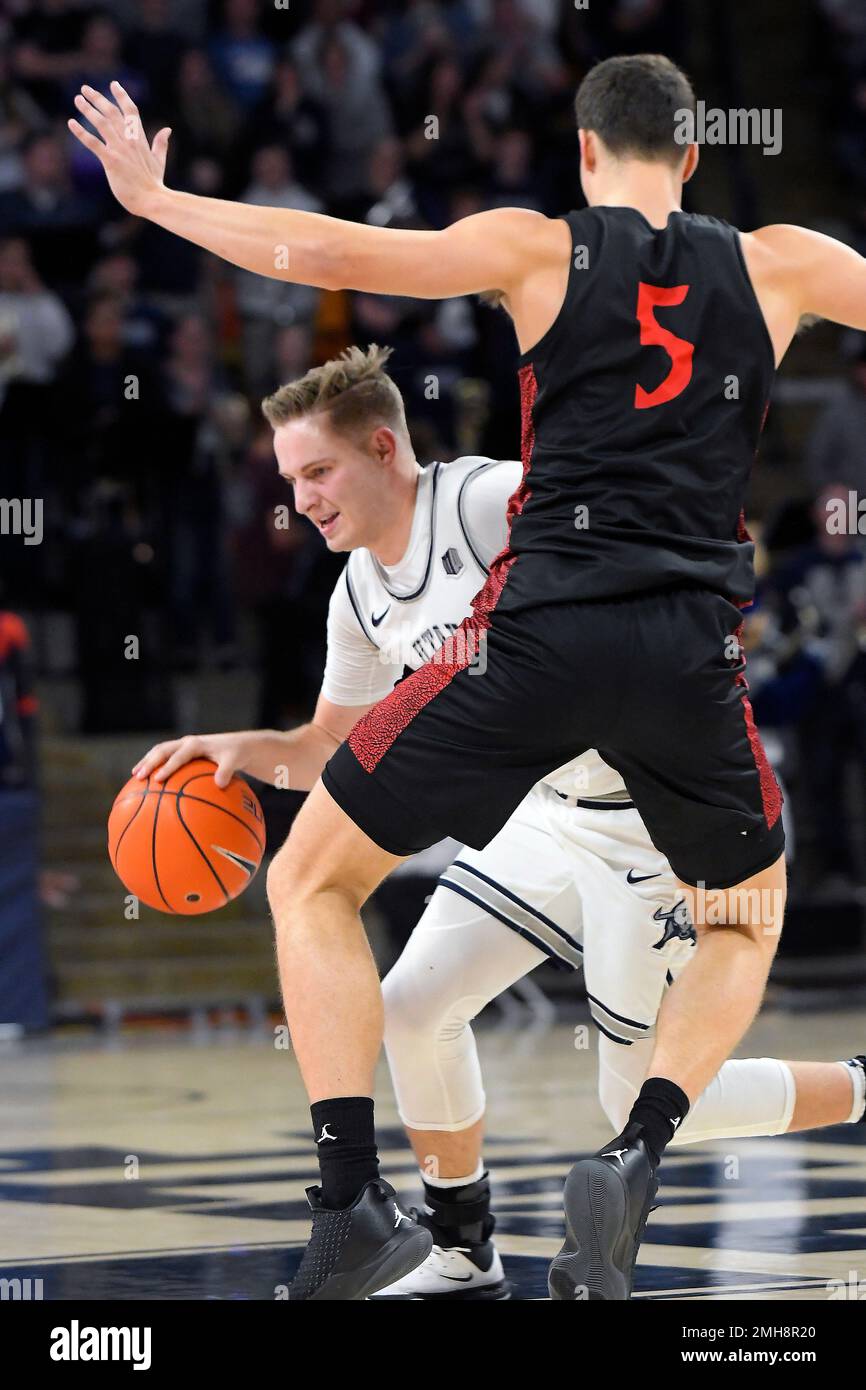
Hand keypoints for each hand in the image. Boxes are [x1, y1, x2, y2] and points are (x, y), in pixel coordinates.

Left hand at [68, 81, 169, 217]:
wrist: (153, 200)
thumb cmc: (154, 184)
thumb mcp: (159, 161)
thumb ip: (161, 144)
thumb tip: (167, 129)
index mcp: (140, 139)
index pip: (130, 111)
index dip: (122, 96)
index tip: (113, 84)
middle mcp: (129, 140)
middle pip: (112, 112)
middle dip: (98, 98)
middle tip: (85, 88)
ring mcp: (120, 150)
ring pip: (102, 123)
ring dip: (88, 110)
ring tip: (77, 100)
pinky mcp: (111, 161)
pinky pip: (93, 143)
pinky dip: (81, 133)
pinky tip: (70, 124)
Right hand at [132, 732, 252, 788]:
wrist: (237, 745)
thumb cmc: (235, 754)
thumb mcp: (235, 761)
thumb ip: (227, 771)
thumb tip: (220, 784)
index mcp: (196, 744)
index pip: (178, 756)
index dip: (167, 767)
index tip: (158, 779)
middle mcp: (186, 742)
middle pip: (162, 750)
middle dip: (149, 762)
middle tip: (138, 776)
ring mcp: (182, 745)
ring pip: (159, 751)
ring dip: (147, 761)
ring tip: (135, 776)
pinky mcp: (181, 751)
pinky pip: (164, 757)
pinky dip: (154, 765)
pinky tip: (147, 780)